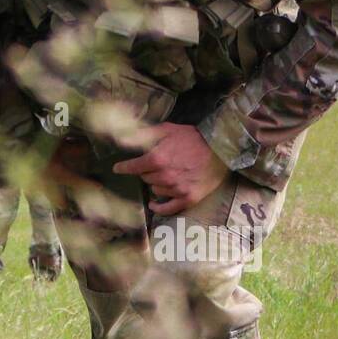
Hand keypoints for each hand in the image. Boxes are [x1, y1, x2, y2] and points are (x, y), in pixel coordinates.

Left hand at [112, 122, 227, 215]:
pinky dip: (159, 207)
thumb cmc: (193, 138)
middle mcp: (164, 176)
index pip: (132, 167)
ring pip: (155, 190)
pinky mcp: (188, 199)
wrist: (220, 150)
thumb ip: (144, 134)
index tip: (117, 168)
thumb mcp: (167, 130)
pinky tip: (153, 204)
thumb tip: (122, 137)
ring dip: (156, 183)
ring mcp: (176, 189)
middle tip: (155, 165)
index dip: (123, 167)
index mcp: (157, 159)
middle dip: (146, 171)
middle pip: (144, 178)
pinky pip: (167, 208)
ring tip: (165, 176)